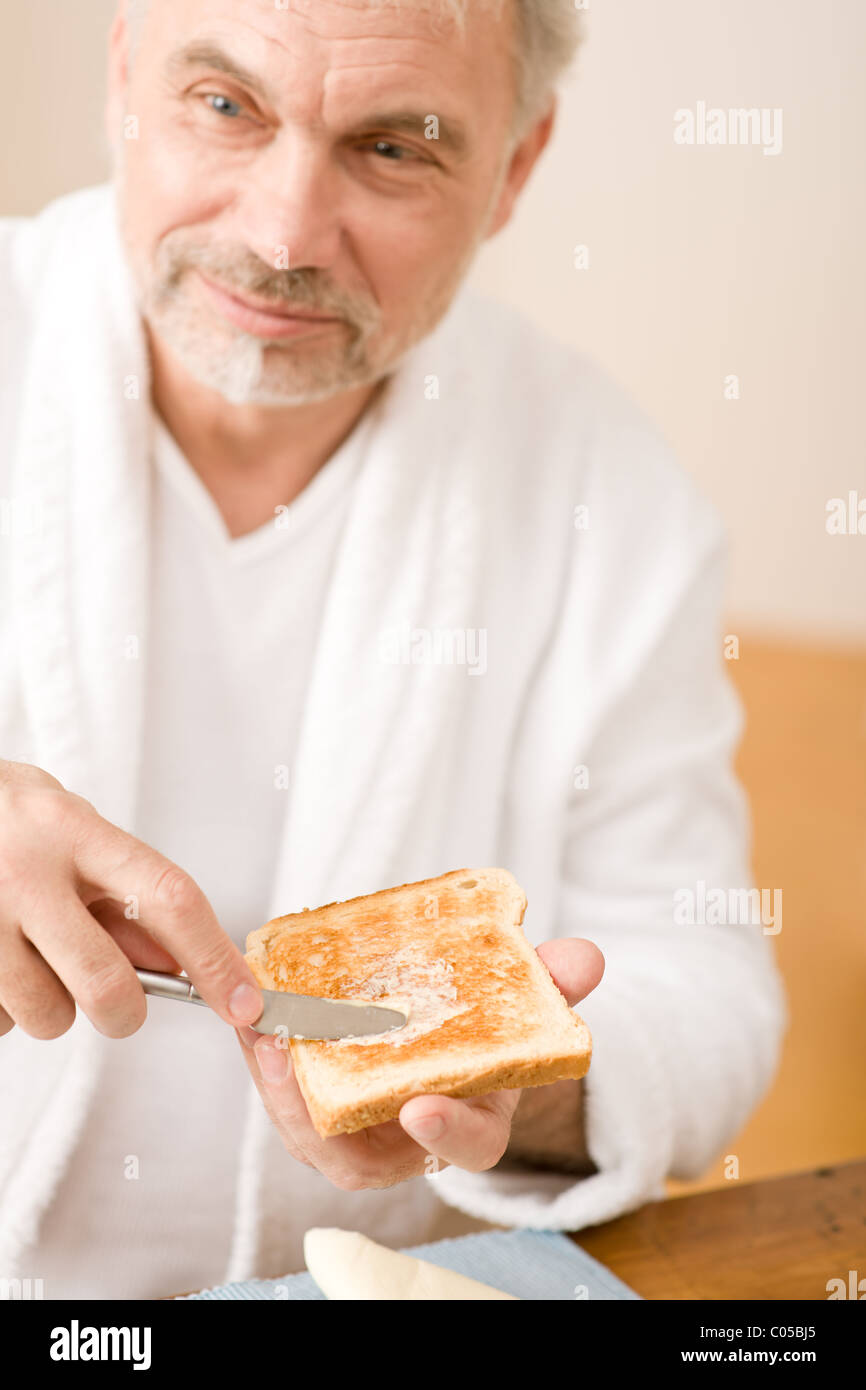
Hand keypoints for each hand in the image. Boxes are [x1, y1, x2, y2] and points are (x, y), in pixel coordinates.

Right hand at [0, 760, 262, 1039]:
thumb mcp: (70, 831)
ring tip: (30, 958)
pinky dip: (4, 1007)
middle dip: (123, 1011)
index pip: (168, 899)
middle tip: (116, 1001)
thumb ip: (121, 891)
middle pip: (106, 983)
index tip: (245, 1005)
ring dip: (51, 1009)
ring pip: (46, 1016)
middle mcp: (24, 870)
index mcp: (73, 829)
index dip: (215, 960)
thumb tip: (178, 966)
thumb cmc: (6, 820)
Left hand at [236, 935, 603, 1189]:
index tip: (421, 1108)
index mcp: (474, 1120)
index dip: (447, 1134)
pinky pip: (289, 1095)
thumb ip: (551, 980)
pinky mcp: (320, 1104)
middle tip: (292, 1060)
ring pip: (311, 1129)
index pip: (469, 1147)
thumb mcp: (522, 997)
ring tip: (263, 1034)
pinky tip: (254, 1017)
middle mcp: (410, 1140)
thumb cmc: (487, 1020)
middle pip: (359, 1154)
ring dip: (280, 1086)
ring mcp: (360, 1129)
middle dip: (317, 1115)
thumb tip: (584, 959)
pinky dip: (268, 1060)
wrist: (448, 1020)